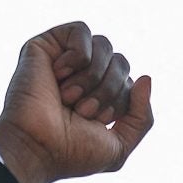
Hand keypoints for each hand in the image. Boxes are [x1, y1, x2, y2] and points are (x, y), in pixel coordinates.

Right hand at [0, 21, 155, 182]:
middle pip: (121, 61)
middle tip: (83, 111)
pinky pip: (81, 31)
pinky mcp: (46, 46)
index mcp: (100, 97)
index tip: (96, 121)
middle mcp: (84, 76)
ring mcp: (65, 61)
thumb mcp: (119, 146)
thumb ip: (142, 117)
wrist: (37, 147)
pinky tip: (59, 73)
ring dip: (92, 76)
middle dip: (109, 89)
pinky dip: (78, 54)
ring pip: (105, 45)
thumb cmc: (71, 152)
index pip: (130, 83)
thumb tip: (146, 77)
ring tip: (69, 97)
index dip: (120, 102)